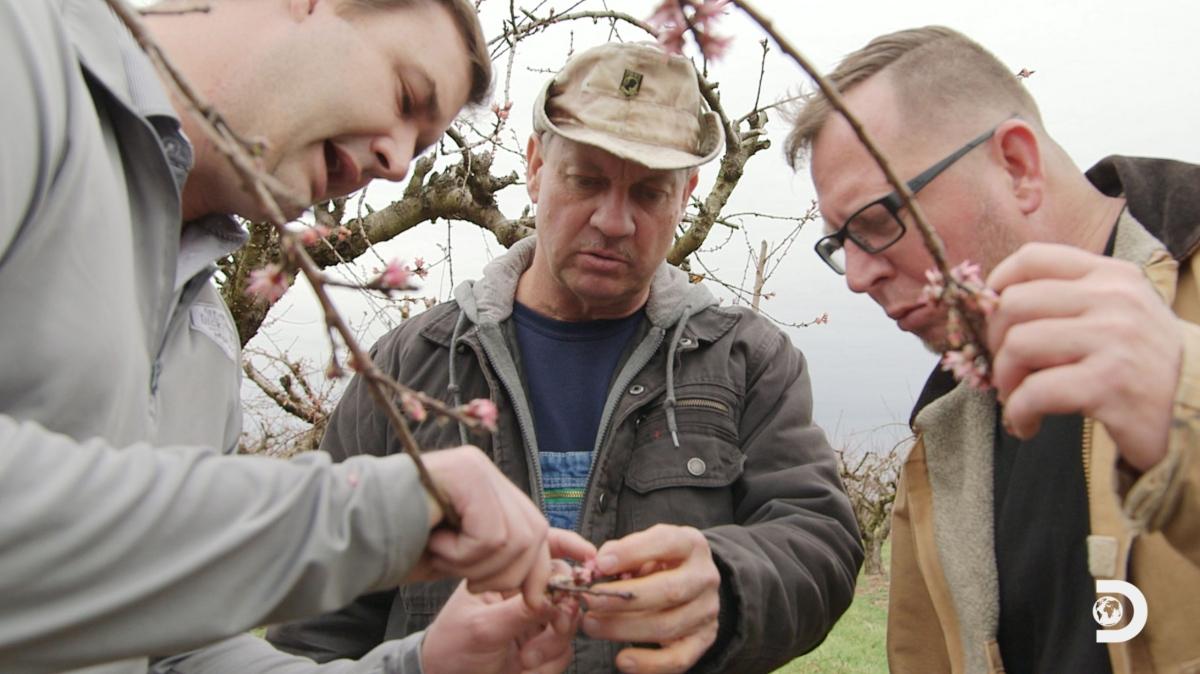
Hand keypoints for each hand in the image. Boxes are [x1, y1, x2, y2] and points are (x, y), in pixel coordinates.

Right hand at [411, 446, 550, 609]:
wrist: (349, 534)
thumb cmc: (400, 547)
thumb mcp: (460, 558)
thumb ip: (499, 559)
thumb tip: (540, 588)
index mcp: (488, 486)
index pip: (536, 527)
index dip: (538, 569)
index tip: (531, 600)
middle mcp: (485, 470)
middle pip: (533, 533)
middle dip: (506, 574)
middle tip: (463, 576)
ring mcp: (476, 467)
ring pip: (513, 538)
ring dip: (475, 565)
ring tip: (441, 553)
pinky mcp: (466, 473)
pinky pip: (490, 534)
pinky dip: (462, 554)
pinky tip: (434, 542)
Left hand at [421, 530, 596, 673]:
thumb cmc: (449, 649)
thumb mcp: (481, 627)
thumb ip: (519, 612)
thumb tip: (554, 598)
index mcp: (506, 577)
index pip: (542, 550)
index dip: (570, 548)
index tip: (589, 557)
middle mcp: (524, 597)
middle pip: (566, 590)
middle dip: (563, 611)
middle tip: (555, 623)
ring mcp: (535, 624)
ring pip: (569, 625)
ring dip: (552, 643)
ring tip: (526, 657)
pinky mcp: (542, 651)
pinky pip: (564, 653)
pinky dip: (549, 663)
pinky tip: (525, 666)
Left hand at [581, 525, 720, 673]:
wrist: (695, 583)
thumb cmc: (661, 562)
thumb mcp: (647, 546)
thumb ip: (624, 552)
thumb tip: (598, 565)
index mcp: (691, 544)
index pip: (666, 542)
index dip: (632, 552)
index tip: (601, 564)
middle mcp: (704, 577)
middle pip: (668, 591)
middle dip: (623, 598)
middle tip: (591, 602)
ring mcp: (707, 611)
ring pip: (667, 626)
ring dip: (623, 629)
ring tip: (592, 625)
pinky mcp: (703, 640)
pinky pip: (678, 659)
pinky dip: (648, 663)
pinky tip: (623, 660)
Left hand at [986, 242, 1181, 471]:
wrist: (1199, 406)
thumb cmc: (1144, 362)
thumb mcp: (1117, 313)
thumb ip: (1069, 300)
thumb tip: (993, 303)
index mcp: (1110, 275)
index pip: (1033, 258)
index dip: (996, 286)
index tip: (991, 317)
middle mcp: (1113, 299)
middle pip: (1013, 304)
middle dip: (995, 343)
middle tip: (1005, 371)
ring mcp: (1114, 339)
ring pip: (1018, 345)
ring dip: (1005, 382)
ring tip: (1016, 401)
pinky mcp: (1111, 384)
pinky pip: (1035, 392)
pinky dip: (1018, 413)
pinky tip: (1027, 425)